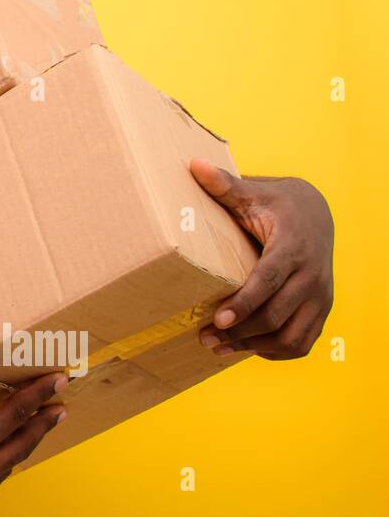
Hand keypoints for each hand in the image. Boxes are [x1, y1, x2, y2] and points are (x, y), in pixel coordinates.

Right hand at [0, 358, 66, 516]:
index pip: (14, 415)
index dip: (37, 394)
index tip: (57, 379)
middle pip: (21, 442)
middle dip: (43, 420)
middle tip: (60, 403)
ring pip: (10, 463)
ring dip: (27, 441)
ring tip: (39, 426)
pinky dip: (8, 460)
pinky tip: (3, 454)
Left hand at [189, 159, 334, 360]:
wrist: (316, 213)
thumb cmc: (276, 204)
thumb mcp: (252, 193)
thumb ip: (224, 185)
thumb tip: (194, 165)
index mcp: (292, 247)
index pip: (269, 280)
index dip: (244, 303)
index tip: (218, 319)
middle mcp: (312, 275)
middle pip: (277, 314)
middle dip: (239, 332)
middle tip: (204, 338)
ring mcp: (321, 296)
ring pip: (291, 335)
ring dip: (254, 347)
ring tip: (218, 348)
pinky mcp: (322, 308)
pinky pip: (303, 340)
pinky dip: (277, 351)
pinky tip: (247, 348)